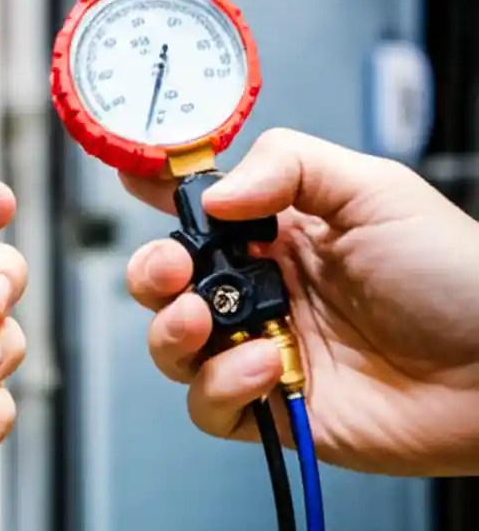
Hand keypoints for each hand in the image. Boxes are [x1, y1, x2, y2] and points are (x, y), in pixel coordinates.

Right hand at [123, 128, 478, 475]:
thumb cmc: (459, 279)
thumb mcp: (377, 192)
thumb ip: (290, 166)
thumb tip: (215, 193)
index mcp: (280, 232)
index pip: (198, 208)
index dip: (156, 193)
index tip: (131, 178)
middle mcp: (262, 290)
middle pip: (165, 282)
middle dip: (150, 272)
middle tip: (171, 270)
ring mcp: (262, 349)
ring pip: (172, 344)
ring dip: (170, 330)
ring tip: (206, 320)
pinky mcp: (273, 410)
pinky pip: (210, 405)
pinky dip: (221, 385)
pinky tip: (266, 365)